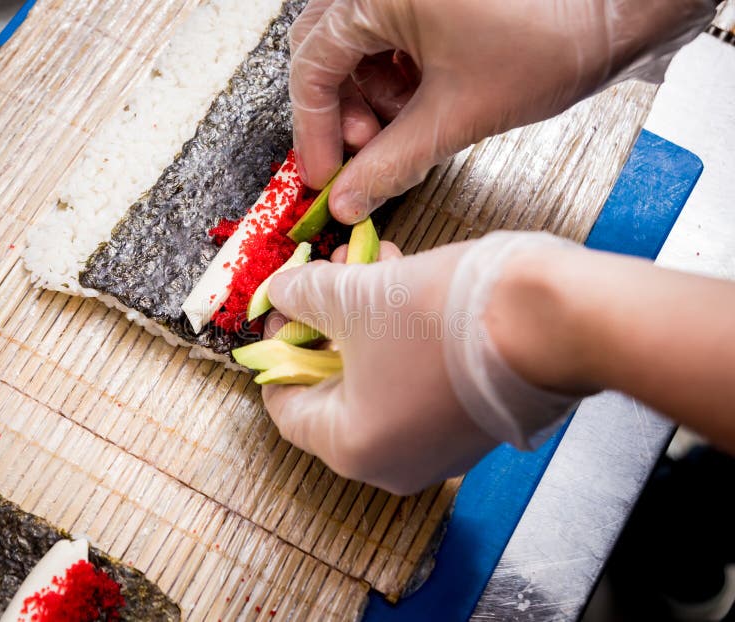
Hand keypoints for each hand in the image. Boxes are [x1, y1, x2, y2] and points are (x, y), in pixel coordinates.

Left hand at [263, 232, 588, 494]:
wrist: (551, 321)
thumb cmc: (447, 320)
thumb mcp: (355, 297)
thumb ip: (304, 295)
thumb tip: (282, 292)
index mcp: (353, 447)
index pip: (286, 407)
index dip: (277, 351)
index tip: (282, 313)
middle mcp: (393, 463)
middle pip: (333, 393)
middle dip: (326, 329)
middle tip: (324, 285)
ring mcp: (437, 449)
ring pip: (376, 382)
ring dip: (364, 326)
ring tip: (367, 272)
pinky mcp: (470, 425)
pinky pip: (414, 384)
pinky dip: (400, 342)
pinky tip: (406, 292)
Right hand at [289, 0, 714, 223]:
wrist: (614, 11)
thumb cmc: (550, 40)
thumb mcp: (456, 115)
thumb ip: (391, 163)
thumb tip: (350, 198)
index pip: (312, 66)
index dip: (314, 131)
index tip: (325, 174)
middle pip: (328, 52)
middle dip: (344, 112)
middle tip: (364, 156)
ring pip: (359, 47)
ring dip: (372, 98)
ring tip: (405, 131)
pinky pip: (390, 38)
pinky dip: (397, 79)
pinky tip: (422, 105)